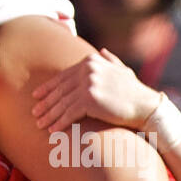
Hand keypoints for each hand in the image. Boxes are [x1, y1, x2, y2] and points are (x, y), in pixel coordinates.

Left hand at [32, 49, 161, 133]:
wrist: (146, 106)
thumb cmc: (134, 91)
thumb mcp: (121, 71)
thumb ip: (109, 60)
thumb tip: (103, 51)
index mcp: (91, 60)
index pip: (63, 76)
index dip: (48, 87)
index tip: (36, 96)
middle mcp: (87, 69)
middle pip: (60, 89)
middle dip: (46, 103)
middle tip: (34, 113)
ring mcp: (88, 83)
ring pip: (62, 103)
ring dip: (49, 115)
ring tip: (39, 124)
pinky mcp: (90, 99)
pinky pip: (69, 113)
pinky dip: (59, 122)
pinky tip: (52, 130)